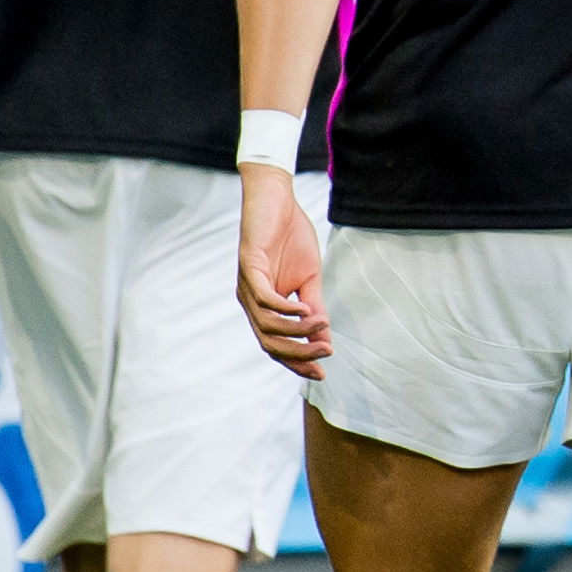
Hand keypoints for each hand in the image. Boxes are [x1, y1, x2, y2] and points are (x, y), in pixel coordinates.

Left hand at [237, 166, 330, 377]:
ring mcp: (247, 284)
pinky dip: (285, 308)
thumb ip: (313, 306)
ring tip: (322, 329)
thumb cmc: (291, 236)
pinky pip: (264, 297)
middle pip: (267, 341)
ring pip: (266, 324)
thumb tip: (324, 336)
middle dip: (297, 354)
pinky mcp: (248, 266)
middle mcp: (250, 300)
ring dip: (296, 331)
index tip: (322, 372)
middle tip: (325, 355)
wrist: (277, 199)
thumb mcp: (310, 277)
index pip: (276, 343)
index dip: (297, 361)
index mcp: (264, 305)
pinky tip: (306, 310)